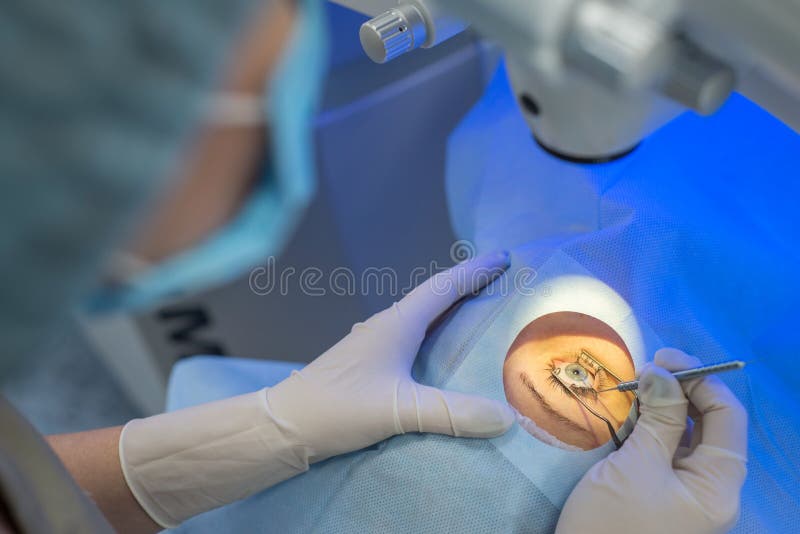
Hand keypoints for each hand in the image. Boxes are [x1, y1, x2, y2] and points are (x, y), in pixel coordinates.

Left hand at [266, 251, 515, 462]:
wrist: (284, 425)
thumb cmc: (335, 407)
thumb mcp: (398, 410)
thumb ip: (452, 413)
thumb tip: (506, 417)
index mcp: (396, 325)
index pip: (443, 287)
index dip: (475, 271)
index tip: (504, 256)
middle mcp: (386, 327)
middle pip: (434, 298)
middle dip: (468, 286)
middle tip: (501, 281)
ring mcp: (374, 345)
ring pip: (421, 318)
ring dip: (450, 311)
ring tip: (479, 315)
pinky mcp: (368, 365)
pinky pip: (411, 339)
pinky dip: (434, 336)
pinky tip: (441, 355)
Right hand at [555, 348, 747, 533]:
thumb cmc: (613, 523)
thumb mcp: (637, 466)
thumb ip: (659, 417)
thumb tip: (663, 372)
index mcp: (718, 486)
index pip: (727, 417)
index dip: (701, 380)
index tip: (661, 359)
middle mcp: (709, 487)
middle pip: (708, 423)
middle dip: (679, 389)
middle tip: (643, 368)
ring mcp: (684, 491)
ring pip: (684, 433)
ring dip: (661, 405)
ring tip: (632, 385)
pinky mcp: (659, 492)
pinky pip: (664, 449)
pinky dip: (649, 426)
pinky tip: (628, 411)